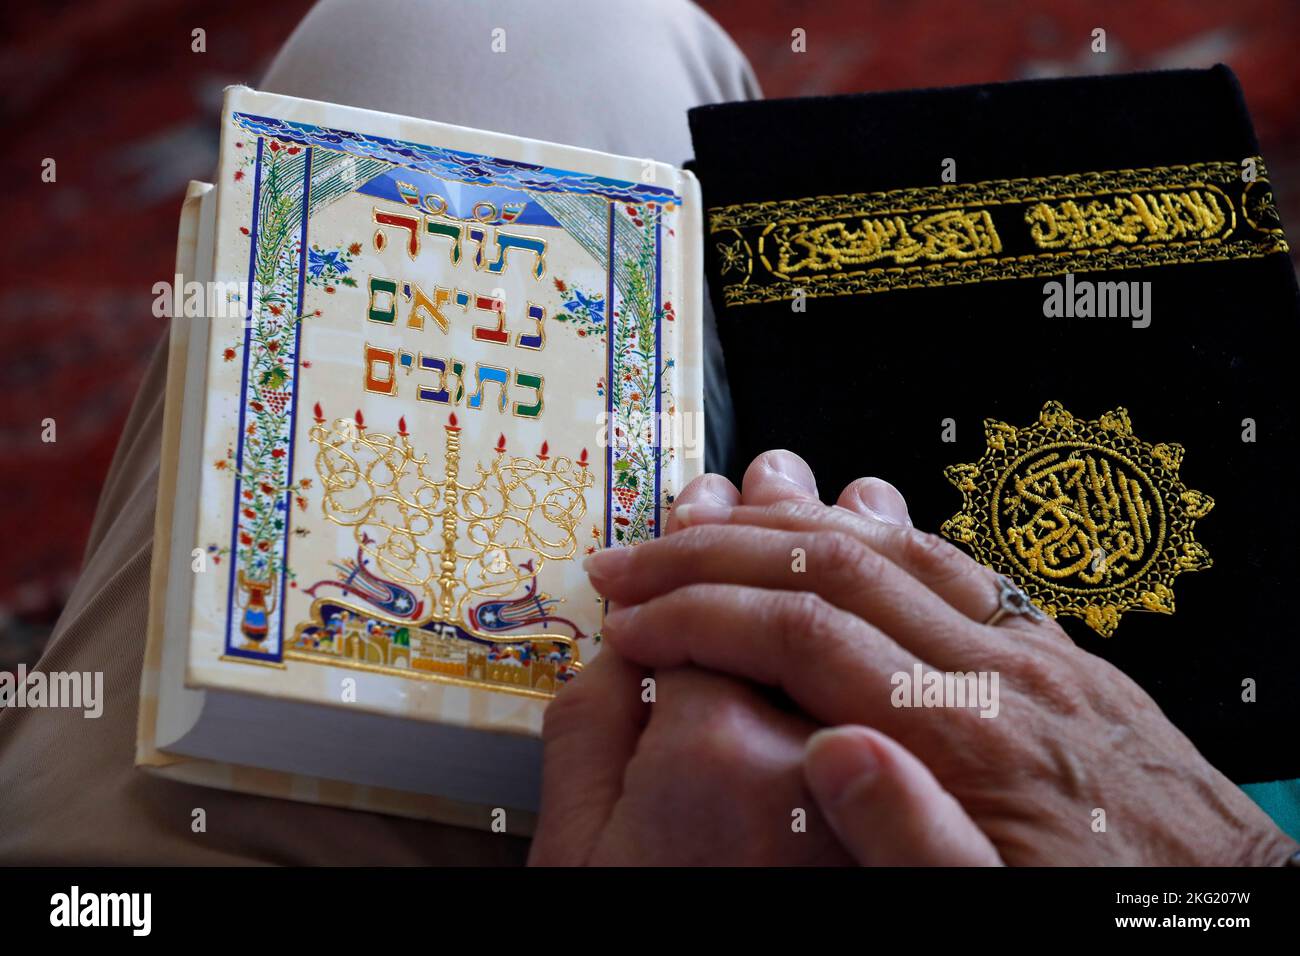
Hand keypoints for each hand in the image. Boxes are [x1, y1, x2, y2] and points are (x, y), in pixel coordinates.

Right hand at [586, 450, 1298, 865]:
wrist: (1222, 898)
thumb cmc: (1103, 907)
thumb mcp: (1002, 911)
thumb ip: (919, 840)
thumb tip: (833, 753)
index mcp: (966, 733)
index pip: (803, 633)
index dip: (700, 616)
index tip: (633, 622)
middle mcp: (993, 664)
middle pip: (828, 567)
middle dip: (712, 552)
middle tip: (633, 557)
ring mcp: (1025, 641)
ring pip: (884, 542)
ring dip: (779, 523)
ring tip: (703, 514)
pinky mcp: (1050, 641)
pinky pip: (950, 558)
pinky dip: (872, 529)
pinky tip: (832, 521)